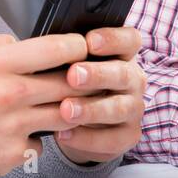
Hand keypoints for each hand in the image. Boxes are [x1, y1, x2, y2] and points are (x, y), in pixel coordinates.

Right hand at [0, 31, 100, 177]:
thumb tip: (24, 42)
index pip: (55, 50)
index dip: (77, 47)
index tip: (83, 48)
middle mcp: (8, 94)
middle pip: (69, 84)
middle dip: (80, 81)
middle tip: (82, 79)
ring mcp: (13, 127)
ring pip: (64, 115)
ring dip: (66, 110)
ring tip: (58, 105)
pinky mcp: (12, 154)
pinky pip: (41, 142)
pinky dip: (35, 138)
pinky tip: (19, 133)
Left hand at [54, 26, 146, 164]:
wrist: (81, 123)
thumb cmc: (74, 84)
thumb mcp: (72, 65)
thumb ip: (67, 56)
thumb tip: (44, 48)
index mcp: (123, 55)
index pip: (129, 40)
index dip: (113, 39)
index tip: (90, 41)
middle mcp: (133, 80)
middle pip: (123, 74)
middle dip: (97, 74)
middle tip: (73, 75)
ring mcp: (133, 108)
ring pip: (118, 108)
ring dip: (91, 109)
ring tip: (66, 110)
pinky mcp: (128, 135)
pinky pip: (112, 139)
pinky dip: (87, 138)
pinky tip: (64, 134)